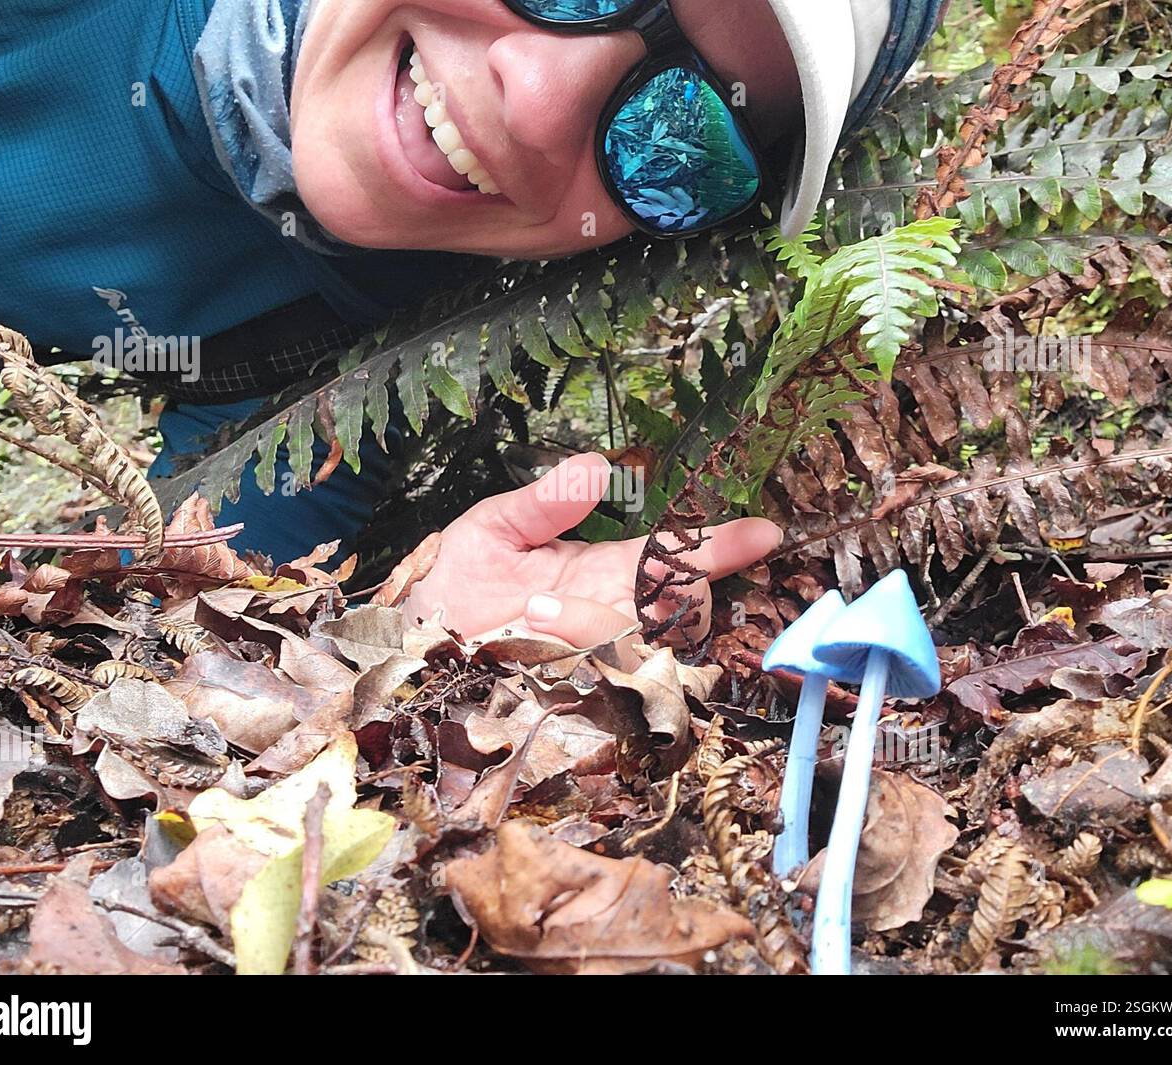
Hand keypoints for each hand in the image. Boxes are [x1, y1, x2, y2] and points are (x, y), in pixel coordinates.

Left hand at [403, 453, 780, 652]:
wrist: (404, 655)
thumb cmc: (450, 590)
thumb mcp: (492, 532)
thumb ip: (543, 503)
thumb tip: (598, 465)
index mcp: (605, 573)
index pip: (677, 557)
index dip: (722, 545)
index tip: (767, 531)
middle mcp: (614, 619)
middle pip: (683, 609)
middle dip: (665, 592)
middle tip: (596, 587)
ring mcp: (601, 663)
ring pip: (644, 648)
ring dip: (591, 625)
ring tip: (531, 611)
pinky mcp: (582, 702)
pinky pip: (610, 687)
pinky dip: (577, 658)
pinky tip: (532, 639)